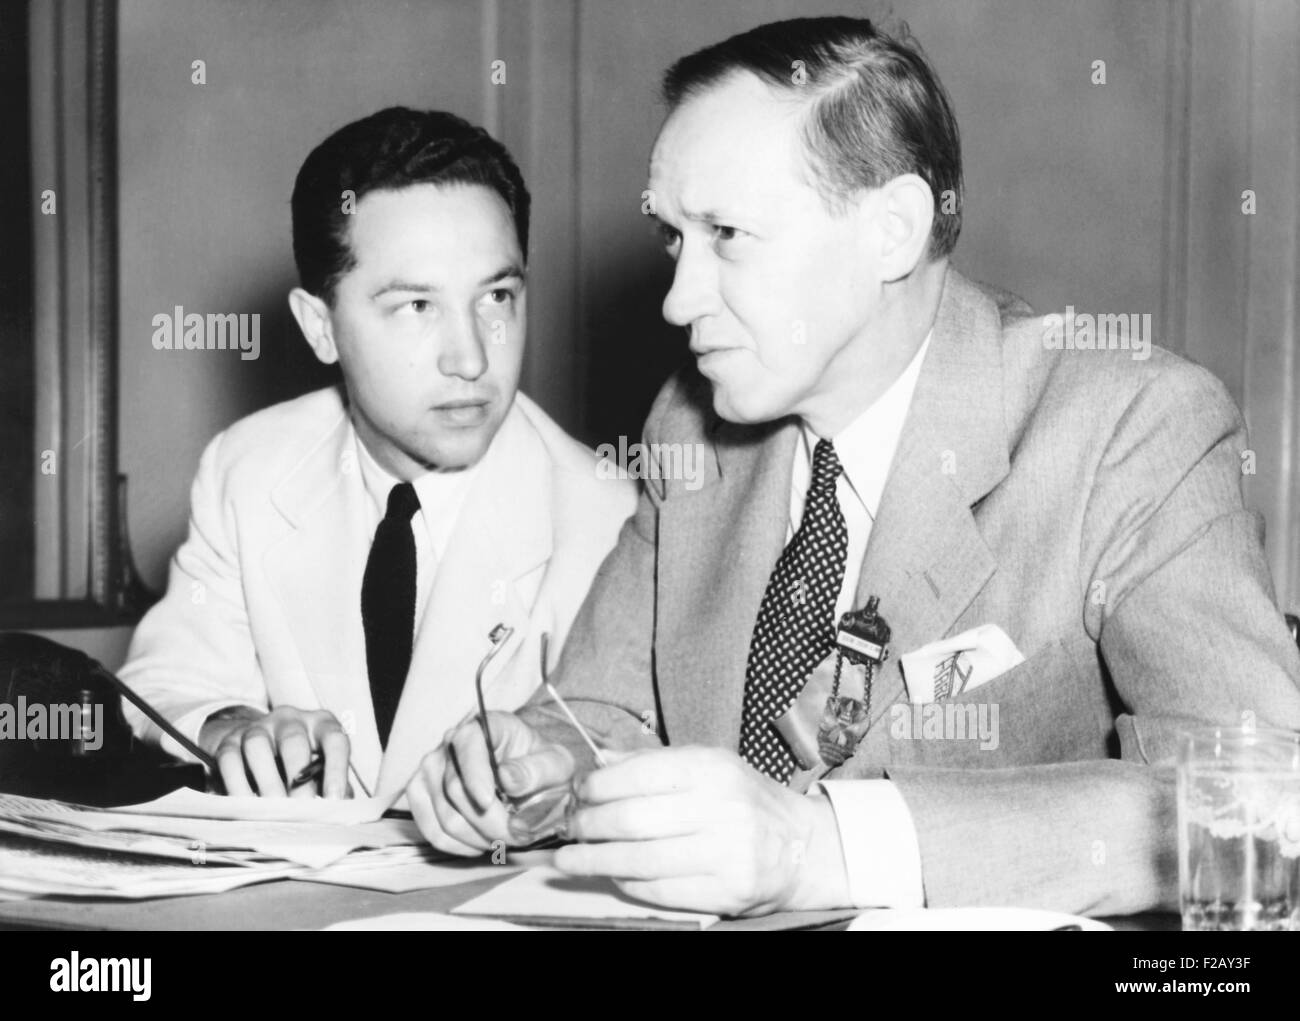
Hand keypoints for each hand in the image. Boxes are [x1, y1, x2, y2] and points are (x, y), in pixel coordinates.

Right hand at [199, 706, 349, 798]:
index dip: (336, 770)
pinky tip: (245, 807)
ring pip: (257, 746)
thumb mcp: (320, 769)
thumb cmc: (299, 763)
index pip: (334, 739)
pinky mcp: (230, 741)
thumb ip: (331, 785)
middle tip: (300, 810)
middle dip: (297, 779)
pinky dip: (238, 786)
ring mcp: (258, 727)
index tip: (334, 800)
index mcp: (320, 724)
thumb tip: (339, 811)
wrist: (255, 746)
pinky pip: (230, 760)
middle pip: (294, 741)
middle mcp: (290, 720)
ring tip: (272, 810)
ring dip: (266, 782)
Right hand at [406, 711, 575, 855]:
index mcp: (484, 726)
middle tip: (518, 836)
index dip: (475, 778)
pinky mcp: (422, 795)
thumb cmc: (541, 766)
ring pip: (445, 817)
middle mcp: (449, 743)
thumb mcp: (556, 764)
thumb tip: (507, 777)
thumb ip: (536, 769)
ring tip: (504, 839)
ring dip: (478, 838)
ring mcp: (430, 769)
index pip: (468, 747)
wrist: (529, 775)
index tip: (489, 803)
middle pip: (456, 790)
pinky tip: (481, 843)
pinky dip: (458, 846)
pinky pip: (431, 831)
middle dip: (489, 822)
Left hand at [558, 746, 850, 915]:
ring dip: (594, 861)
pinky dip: (626, 883)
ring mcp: (725, 853)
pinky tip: (610, 875)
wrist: (802, 846)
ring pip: (639, 860)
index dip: (597, 787)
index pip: (637, 774)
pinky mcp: (725, 893)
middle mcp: (720, 808)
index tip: (578, 794)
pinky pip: (658, 891)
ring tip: (568, 859)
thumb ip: (652, 763)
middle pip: (631, 819)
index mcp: (712, 768)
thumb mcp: (708, 766)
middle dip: (588, 825)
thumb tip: (598, 762)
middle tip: (569, 828)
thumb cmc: (744, 800)